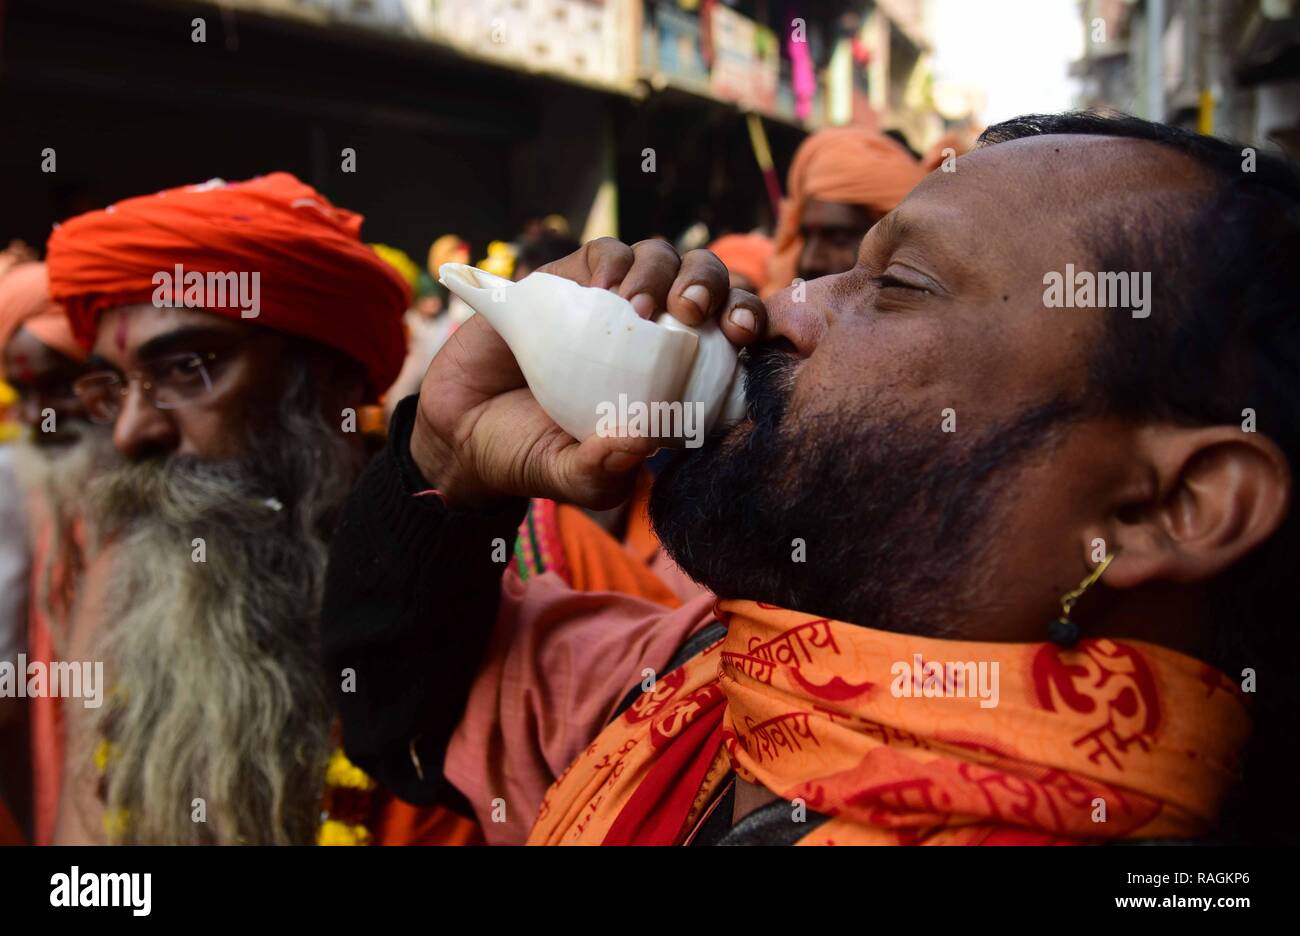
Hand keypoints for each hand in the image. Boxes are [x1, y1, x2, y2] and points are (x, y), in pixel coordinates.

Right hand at [410, 238, 765, 508]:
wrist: (460, 430)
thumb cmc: (529, 455)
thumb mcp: (575, 477)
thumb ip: (605, 470)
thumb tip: (642, 442)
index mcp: (674, 378)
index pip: (730, 338)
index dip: (748, 324)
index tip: (741, 337)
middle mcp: (653, 333)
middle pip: (708, 286)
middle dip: (715, 288)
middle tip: (692, 314)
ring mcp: (612, 303)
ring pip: (663, 259)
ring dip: (665, 271)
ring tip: (641, 305)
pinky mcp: (570, 281)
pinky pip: (607, 253)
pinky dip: (614, 260)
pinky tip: (604, 287)